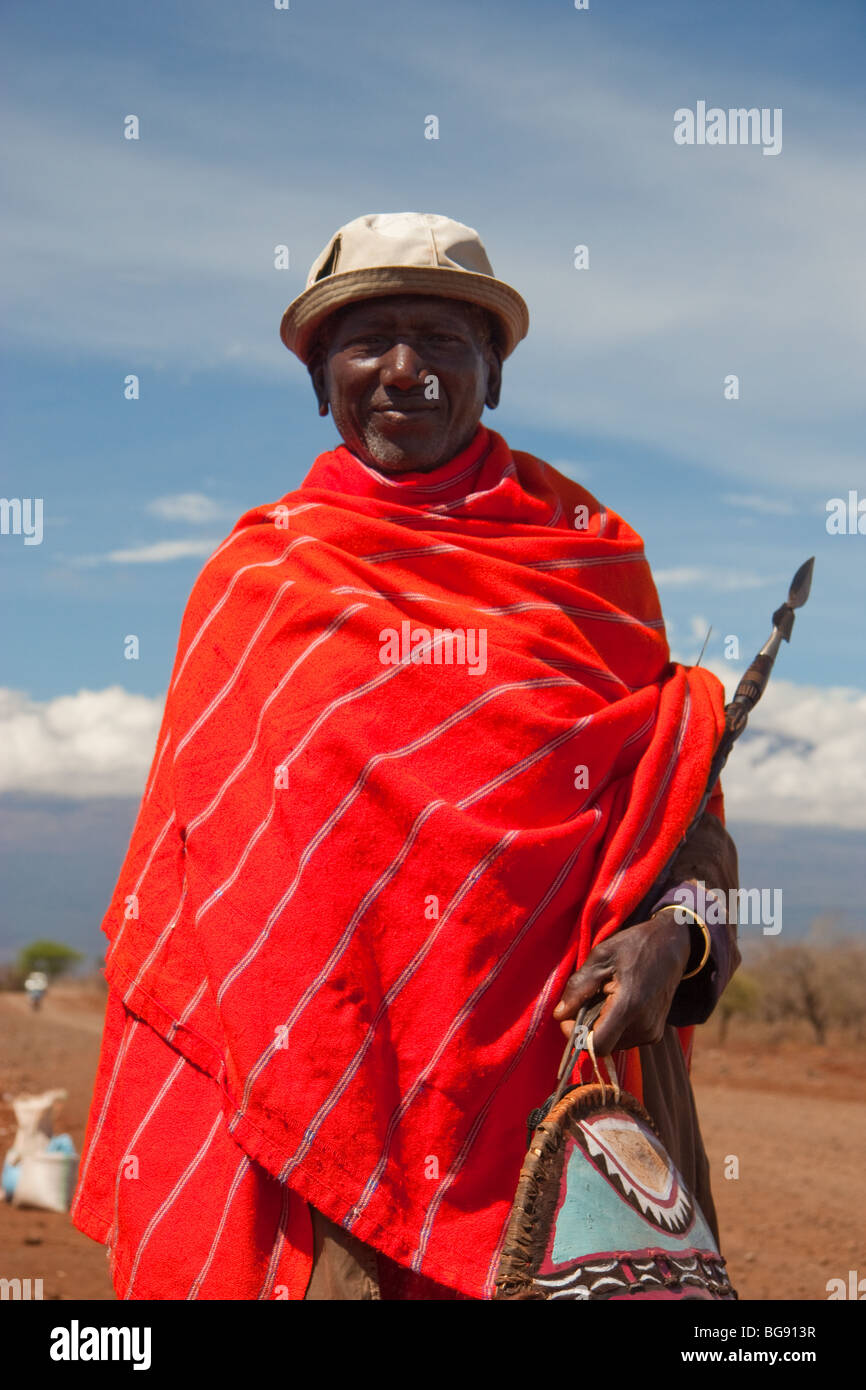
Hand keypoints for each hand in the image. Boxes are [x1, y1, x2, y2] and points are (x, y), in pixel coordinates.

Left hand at [552, 909, 691, 1054]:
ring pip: (613, 1044)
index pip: (597, 1045)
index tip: (568, 1017)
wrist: (671, 945)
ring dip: (600, 1027)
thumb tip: (559, 1015)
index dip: (576, 1036)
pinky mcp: (655, 1034)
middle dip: (585, 1029)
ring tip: (603, 998)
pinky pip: (624, 1039)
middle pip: (602, 1045)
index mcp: (629, 1006)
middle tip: (585, 1000)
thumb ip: (578, 988)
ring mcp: (652, 1032)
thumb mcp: (600, 957)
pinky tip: (615, 1003)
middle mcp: (644, 1026)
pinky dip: (614, 1027)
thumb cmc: (634, 946)